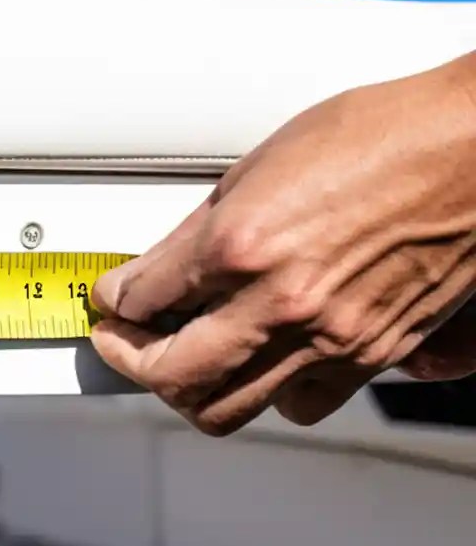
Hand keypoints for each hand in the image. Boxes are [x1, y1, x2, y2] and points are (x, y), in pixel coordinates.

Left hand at [89, 51, 475, 434]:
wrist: (475, 147)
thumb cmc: (381, 136)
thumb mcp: (261, 166)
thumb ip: (201, 231)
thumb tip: (157, 270)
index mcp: (239, 247)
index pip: (141, 301)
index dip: (111, 304)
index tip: (107, 302)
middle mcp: (278, 305)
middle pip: (170, 378)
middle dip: (132, 362)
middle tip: (124, 343)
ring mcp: (327, 340)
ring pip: (227, 409)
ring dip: (192, 390)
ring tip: (184, 359)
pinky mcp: (371, 356)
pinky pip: (298, 404)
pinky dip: (267, 393)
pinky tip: (261, 359)